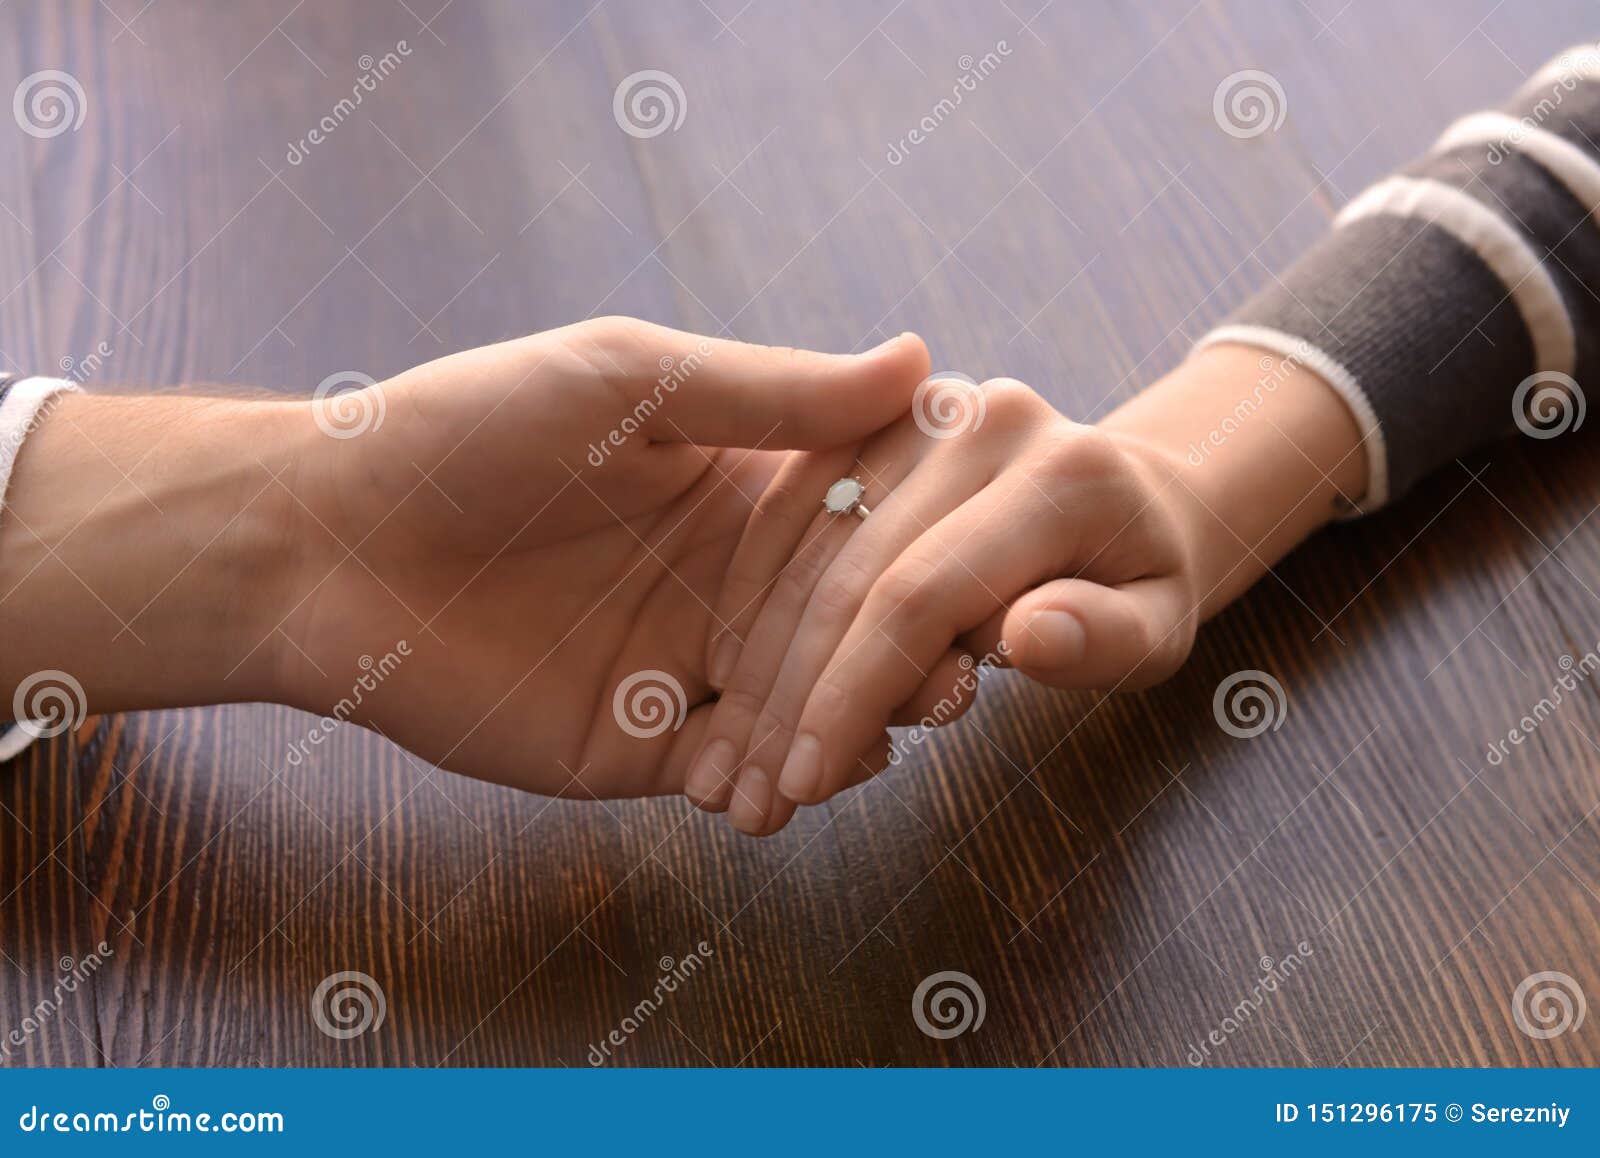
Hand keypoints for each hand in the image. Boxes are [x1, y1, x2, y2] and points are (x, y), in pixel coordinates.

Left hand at [280, 318, 933, 796]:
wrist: (327, 543)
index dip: (923, 547)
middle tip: (959, 677)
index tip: (987, 566)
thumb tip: (922, 359)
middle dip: (902, 653)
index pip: (862, 522)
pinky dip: (766, 782)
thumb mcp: (628, 382)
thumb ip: (771, 390)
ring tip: (891, 736)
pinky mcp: (632, 746)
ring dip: (848, 726)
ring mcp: (682, 667)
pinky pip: (724, 770)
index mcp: (737, 485)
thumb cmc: (469, 430)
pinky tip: (787, 786)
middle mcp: (724, 579)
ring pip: (800, 707)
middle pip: (845, 626)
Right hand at [681, 341, 1368, 835]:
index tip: (804, 782)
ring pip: (808, 545)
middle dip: (789, 694)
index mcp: (1062, 473)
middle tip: (750, 794)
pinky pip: (793, 506)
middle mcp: (981, 421)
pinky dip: (755, 593)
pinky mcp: (876, 417)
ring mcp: (921, 409)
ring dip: (756, 656)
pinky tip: (730, 671)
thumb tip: (1032, 638)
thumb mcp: (1158, 632)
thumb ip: (1107, 640)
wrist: (1129, 498)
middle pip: (851, 571)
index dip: (852, 693)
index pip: (924, 595)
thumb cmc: (1144, 587)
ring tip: (729, 757)